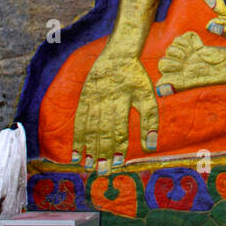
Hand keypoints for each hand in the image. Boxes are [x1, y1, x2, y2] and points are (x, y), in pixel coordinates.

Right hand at [72, 46, 158, 172]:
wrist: (117, 54)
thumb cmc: (135, 78)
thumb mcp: (148, 96)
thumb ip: (150, 121)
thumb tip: (151, 147)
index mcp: (122, 100)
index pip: (119, 127)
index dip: (119, 146)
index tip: (118, 163)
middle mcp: (105, 101)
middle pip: (103, 131)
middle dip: (102, 153)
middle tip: (102, 171)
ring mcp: (92, 101)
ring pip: (89, 129)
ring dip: (88, 149)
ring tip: (88, 167)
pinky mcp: (83, 100)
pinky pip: (79, 122)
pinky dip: (76, 139)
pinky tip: (75, 154)